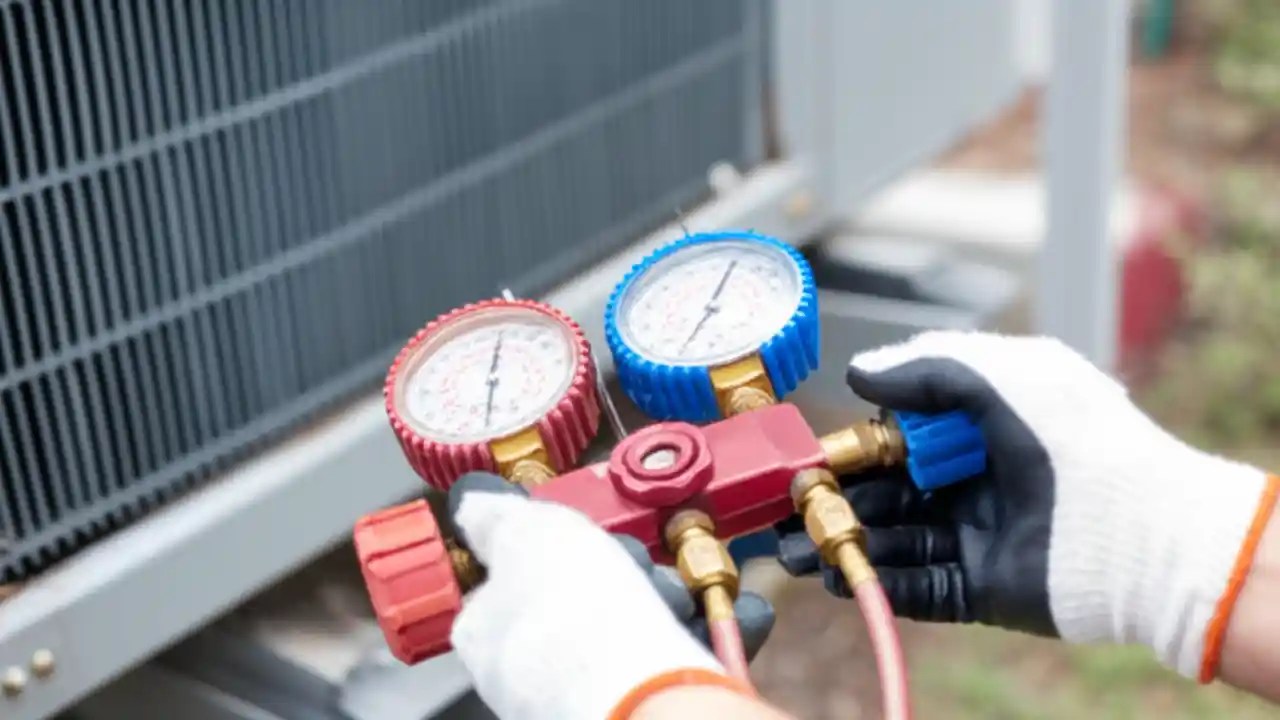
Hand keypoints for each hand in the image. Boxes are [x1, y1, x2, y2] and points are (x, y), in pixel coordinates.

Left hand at [447, 473, 771, 718]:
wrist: (637, 691)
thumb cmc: (570, 617)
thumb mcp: (524, 532)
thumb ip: (496, 515)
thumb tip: (472, 501)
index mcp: (487, 630)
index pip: (509, 578)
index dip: (550, 545)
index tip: (579, 531)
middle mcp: (530, 672)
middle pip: (581, 598)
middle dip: (624, 567)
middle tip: (636, 560)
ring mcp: (586, 694)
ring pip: (637, 627)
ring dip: (670, 596)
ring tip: (682, 592)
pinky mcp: (642, 708)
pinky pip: (683, 660)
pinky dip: (711, 631)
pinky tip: (731, 612)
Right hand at [776, 331, 1272, 678]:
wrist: (1139, 528)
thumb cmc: (1077, 437)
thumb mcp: (997, 375)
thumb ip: (924, 368)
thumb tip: (858, 371)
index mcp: (980, 430)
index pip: (899, 437)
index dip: (855, 446)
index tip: (812, 453)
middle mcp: (975, 481)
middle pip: (887, 492)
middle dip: (834, 499)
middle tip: (785, 506)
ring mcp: (979, 535)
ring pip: (895, 540)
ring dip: (843, 542)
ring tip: (794, 547)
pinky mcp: (984, 588)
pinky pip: (919, 587)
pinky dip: (878, 581)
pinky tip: (839, 575)